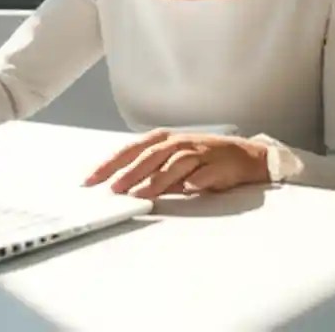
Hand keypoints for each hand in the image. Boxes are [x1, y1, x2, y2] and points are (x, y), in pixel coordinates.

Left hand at [83, 129, 269, 198]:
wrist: (243, 155)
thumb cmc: (201, 158)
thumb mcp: (170, 161)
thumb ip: (147, 171)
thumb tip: (118, 186)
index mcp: (162, 140)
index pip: (129, 150)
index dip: (109, 164)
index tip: (90, 180)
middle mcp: (177, 142)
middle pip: (149, 156)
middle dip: (129, 173)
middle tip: (113, 189)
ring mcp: (198, 152)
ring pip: (174, 164)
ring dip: (156, 180)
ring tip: (141, 194)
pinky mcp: (217, 165)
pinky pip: (204, 174)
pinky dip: (195, 181)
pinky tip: (187, 189)